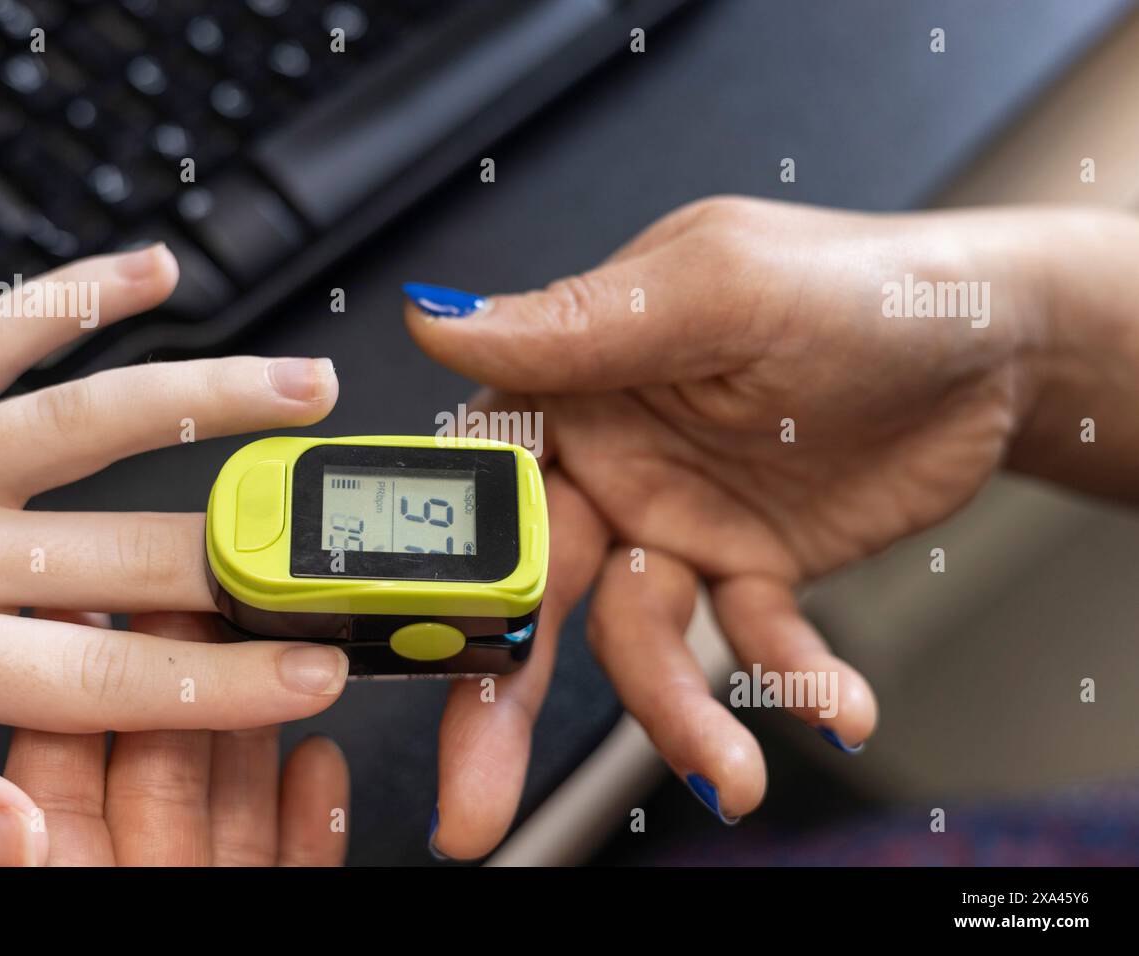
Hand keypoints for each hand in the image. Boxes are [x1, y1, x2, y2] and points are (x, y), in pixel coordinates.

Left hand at [0, 247, 347, 863]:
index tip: (313, 672)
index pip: (104, 680)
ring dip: (203, 402)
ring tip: (300, 390)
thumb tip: (31, 838)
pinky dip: (71, 295)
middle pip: (121, 553)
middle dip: (242, 554)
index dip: (221, 682)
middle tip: (338, 544)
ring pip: (82, 421)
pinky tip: (152, 271)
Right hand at [405, 196, 1138, 854]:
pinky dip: (790, 682)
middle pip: (535, 586)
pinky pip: (754, 642)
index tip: (436, 649)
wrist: (989, 342)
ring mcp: (679, 522)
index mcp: (576, 383)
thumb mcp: (721, 290)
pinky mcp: (752, 570)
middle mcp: (611, 462)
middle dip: (499, 694)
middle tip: (470, 798)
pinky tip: (837, 707)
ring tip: (729, 774)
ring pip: (641, 636)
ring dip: (675, 711)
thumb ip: (583, 321)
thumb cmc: (855, 285)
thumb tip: (437, 320)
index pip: (484, 483)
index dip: (447, 566)